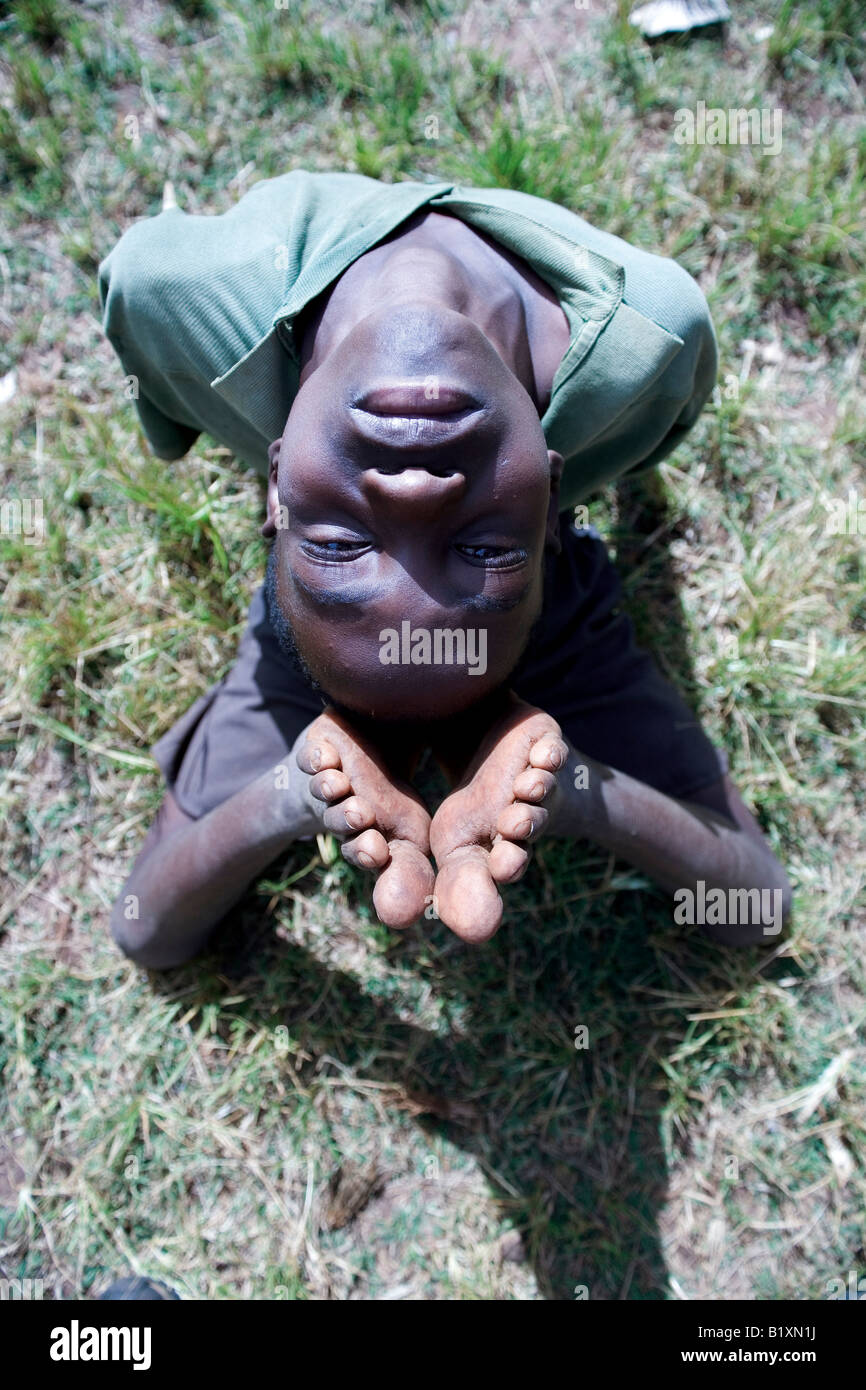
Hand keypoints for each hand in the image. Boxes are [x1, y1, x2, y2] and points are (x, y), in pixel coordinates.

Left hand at [295, 708, 433, 928]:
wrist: (367, 757)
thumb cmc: (390, 801)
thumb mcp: (410, 834)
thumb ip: (411, 866)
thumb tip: (413, 913)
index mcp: (365, 834)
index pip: (361, 849)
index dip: (365, 852)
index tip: (377, 851)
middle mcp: (341, 811)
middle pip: (339, 820)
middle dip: (348, 818)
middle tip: (360, 814)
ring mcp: (327, 780)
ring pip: (322, 788)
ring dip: (329, 788)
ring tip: (338, 785)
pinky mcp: (316, 751)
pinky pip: (307, 758)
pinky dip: (315, 758)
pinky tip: (325, 758)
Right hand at [428, 695, 567, 941]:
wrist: (502, 751)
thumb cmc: (476, 803)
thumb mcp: (451, 839)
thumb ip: (439, 870)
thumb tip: (394, 908)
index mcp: (500, 842)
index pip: (504, 860)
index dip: (505, 865)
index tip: (499, 868)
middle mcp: (524, 816)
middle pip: (529, 827)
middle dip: (521, 835)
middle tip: (511, 841)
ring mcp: (538, 780)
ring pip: (541, 790)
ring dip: (534, 792)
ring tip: (525, 789)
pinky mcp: (547, 746)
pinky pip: (554, 752)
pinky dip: (550, 755)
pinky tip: (543, 758)